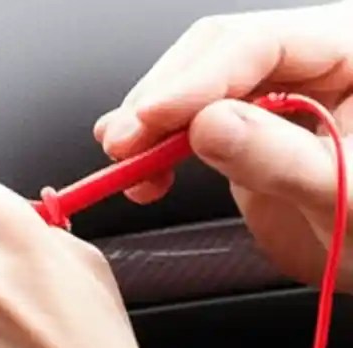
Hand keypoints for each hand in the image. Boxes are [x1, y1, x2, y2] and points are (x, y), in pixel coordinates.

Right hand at [94, 1, 352, 288]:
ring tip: (125, 162)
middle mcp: (311, 62)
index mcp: (352, 51)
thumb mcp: (346, 197)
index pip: (259, 44)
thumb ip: (279, 157)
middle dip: (162, 100)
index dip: (197, 79)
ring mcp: (276, 94)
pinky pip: (190, 122)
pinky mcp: (247, 130)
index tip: (151, 118)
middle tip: (124, 144)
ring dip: (149, 124)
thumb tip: (207, 126)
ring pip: (193, 84)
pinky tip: (138, 167)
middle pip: (215, 54)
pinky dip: (156, 145)